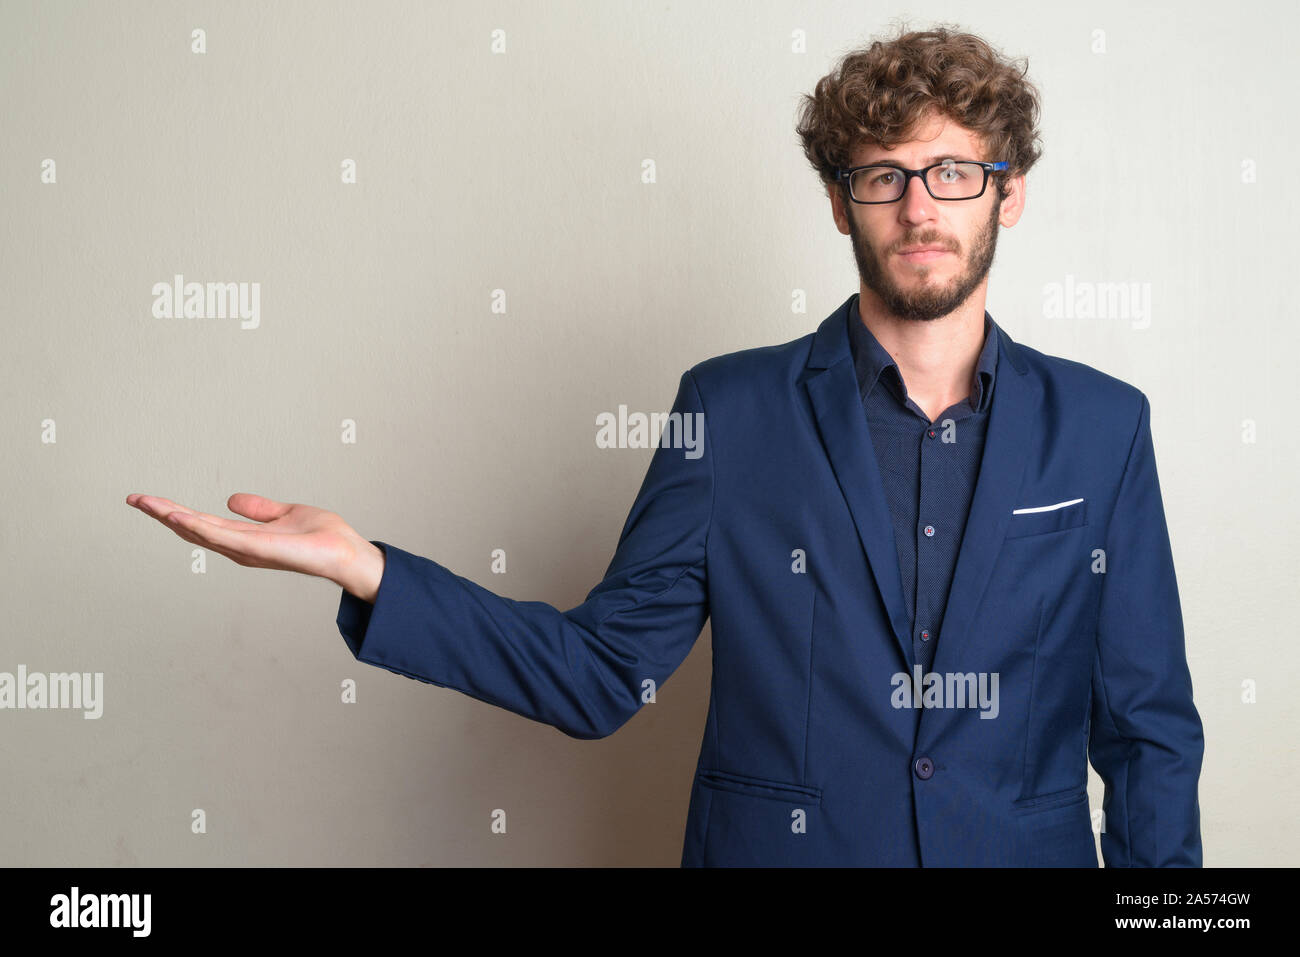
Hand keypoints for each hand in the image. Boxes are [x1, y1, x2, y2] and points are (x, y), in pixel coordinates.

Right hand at [125, 492, 385, 601]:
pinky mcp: (259, 548)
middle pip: (192, 529)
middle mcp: (239, 547)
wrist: (347, 553)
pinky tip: (178, 516)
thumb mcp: (285, 513)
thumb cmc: (323, 538)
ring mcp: (246, 550)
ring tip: (146, 504)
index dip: (174, 511)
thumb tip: (231, 499)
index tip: (147, 499)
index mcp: (243, 538)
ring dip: (172, 517)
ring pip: (200, 532)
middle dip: (162, 514)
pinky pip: (222, 536)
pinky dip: (198, 526)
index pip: (201, 522)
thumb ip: (258, 509)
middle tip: (133, 498)